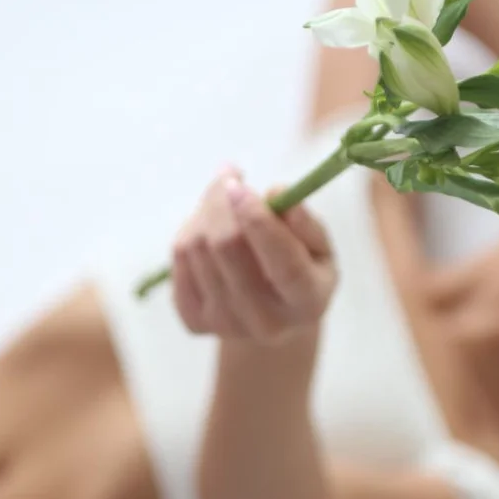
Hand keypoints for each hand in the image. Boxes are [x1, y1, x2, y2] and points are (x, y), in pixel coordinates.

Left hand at [172, 166, 336, 344]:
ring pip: (198, 248)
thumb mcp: (319, 246)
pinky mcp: (193, 321)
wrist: (274, 320)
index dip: (259, 222)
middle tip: (230, 174)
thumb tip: (276, 193)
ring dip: (207, 211)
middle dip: (222, 202)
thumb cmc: (303, 271)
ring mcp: (225, 324)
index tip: (240, 185)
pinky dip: (190, 230)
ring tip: (224, 200)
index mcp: (306, 301)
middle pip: (228, 248)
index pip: (284, 265)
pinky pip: (180, 258)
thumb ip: (304, 221)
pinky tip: (208, 226)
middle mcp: (266, 321)